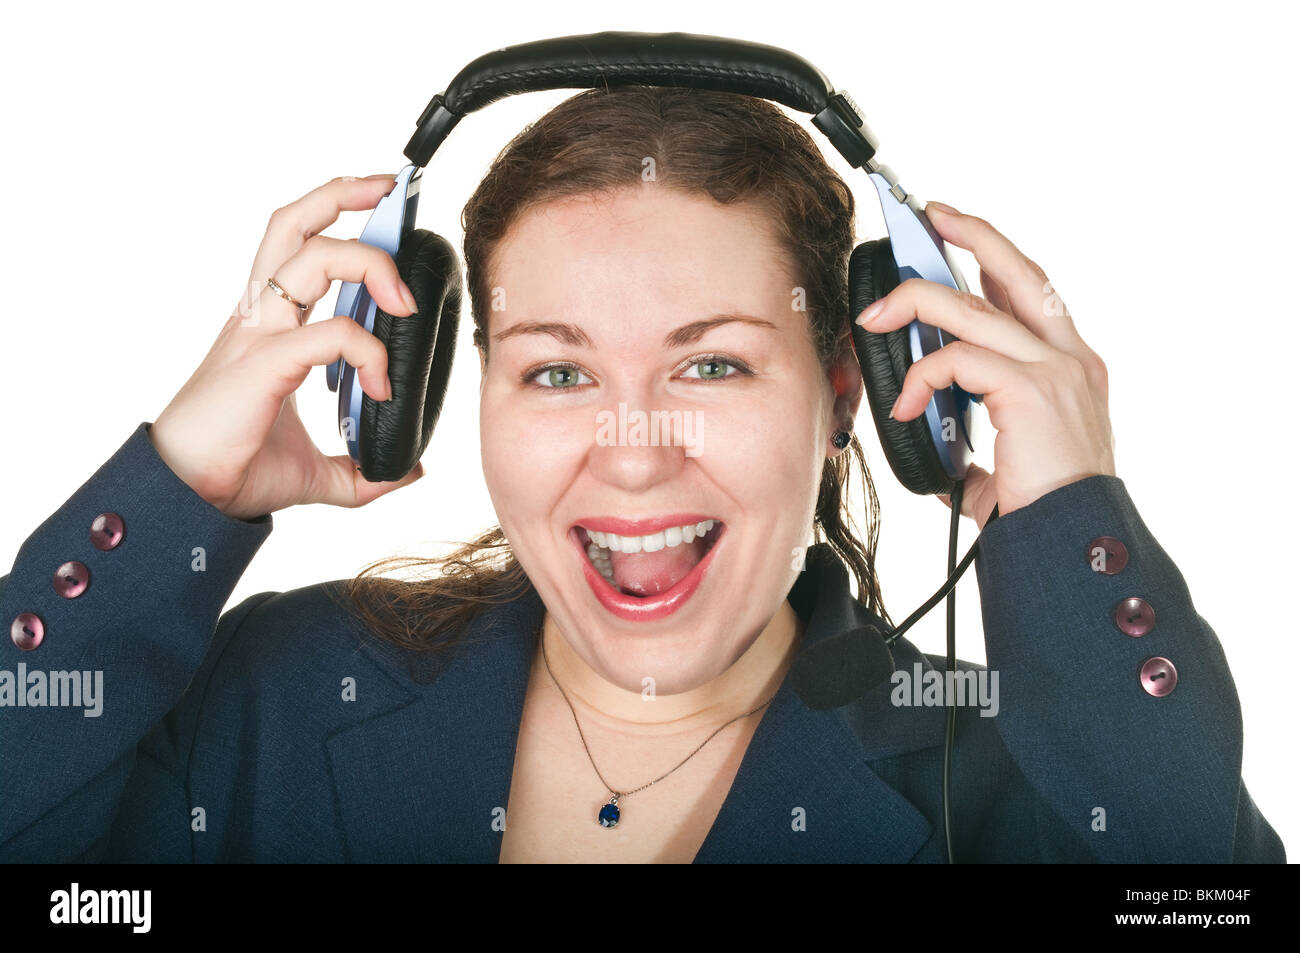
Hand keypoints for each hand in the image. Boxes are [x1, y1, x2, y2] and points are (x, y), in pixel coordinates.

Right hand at [150, 174, 425, 520]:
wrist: (190, 499)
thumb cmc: (236, 471)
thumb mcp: (318, 472)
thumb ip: (362, 468)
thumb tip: (407, 469)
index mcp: (270, 326)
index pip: (299, 249)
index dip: (337, 220)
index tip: (385, 216)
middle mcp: (261, 317)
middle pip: (294, 225)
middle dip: (343, 194)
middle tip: (392, 191)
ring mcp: (258, 334)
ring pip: (309, 254)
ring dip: (369, 261)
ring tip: (405, 302)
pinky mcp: (264, 362)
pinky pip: (330, 332)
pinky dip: (368, 352)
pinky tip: (381, 388)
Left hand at [855, 202, 1115, 528]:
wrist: (1070, 545)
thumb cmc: (1043, 510)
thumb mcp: (1004, 462)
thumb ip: (973, 439)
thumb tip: (933, 440)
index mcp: (1071, 367)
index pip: (1031, 292)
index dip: (993, 256)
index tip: (954, 232)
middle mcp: (1071, 358)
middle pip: (1017, 270)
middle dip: (970, 234)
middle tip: (928, 217)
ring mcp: (1056, 370)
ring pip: (973, 310)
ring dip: (914, 303)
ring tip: (874, 317)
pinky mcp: (1030, 390)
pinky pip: (958, 360)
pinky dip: (921, 375)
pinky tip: (905, 405)